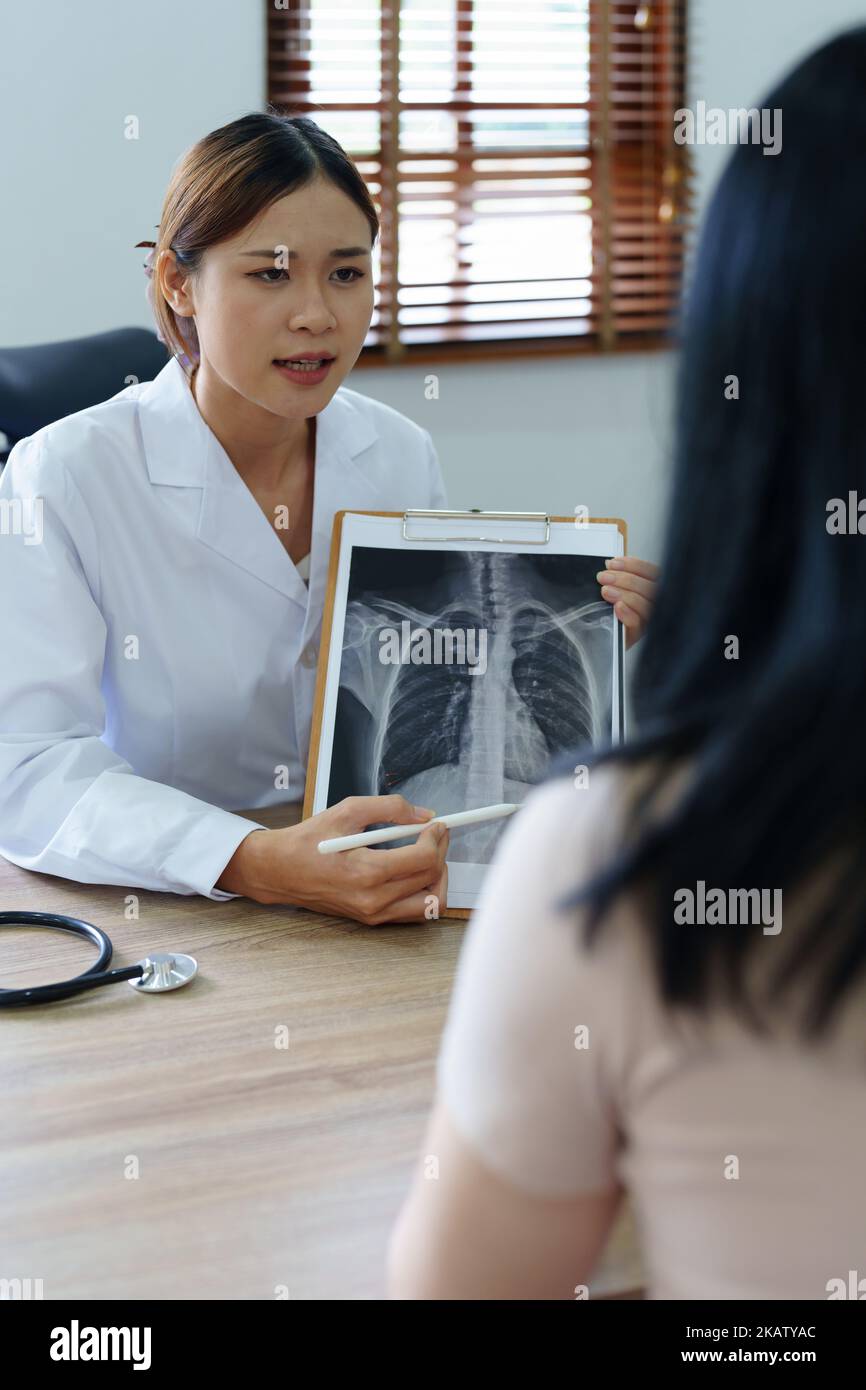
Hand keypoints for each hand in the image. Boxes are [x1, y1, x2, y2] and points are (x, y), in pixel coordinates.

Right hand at [219, 795, 448, 925]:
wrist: (280, 871)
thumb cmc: (308, 841)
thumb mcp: (347, 811)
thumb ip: (389, 808)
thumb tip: (423, 814)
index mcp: (366, 872)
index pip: (424, 859)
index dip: (437, 837)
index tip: (435, 824)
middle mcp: (373, 900)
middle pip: (432, 880)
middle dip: (440, 852)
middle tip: (435, 834)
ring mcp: (374, 914)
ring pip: (430, 904)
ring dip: (437, 877)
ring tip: (427, 855)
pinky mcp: (372, 919)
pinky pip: (414, 912)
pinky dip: (423, 891)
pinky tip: (413, 871)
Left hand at [596, 555, 658, 648]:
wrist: (603, 638)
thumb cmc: (611, 613)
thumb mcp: (616, 591)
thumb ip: (618, 578)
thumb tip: (610, 565)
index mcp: (653, 589)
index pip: (652, 572)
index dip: (633, 565)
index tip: (613, 563)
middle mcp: (656, 604)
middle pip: (650, 587)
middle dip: (624, 579)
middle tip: (604, 577)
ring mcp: (649, 620)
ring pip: (646, 604)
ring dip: (624, 593)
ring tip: (606, 591)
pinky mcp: (638, 635)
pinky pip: (638, 623)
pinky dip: (627, 613)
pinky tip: (616, 607)